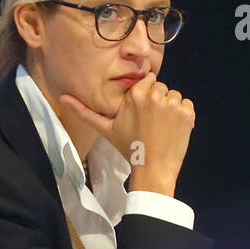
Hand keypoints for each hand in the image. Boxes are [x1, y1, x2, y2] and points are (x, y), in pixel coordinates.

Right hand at [60, 72, 194, 194]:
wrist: (153, 169)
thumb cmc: (129, 148)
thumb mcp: (105, 128)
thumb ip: (84, 111)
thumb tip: (62, 97)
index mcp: (136, 94)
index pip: (147, 80)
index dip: (145, 94)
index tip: (142, 111)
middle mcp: (155, 95)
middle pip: (161, 87)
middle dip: (158, 101)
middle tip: (151, 122)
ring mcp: (172, 104)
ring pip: (174, 95)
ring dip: (170, 107)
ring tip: (161, 126)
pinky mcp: (187, 113)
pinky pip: (187, 104)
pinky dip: (183, 114)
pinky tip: (172, 128)